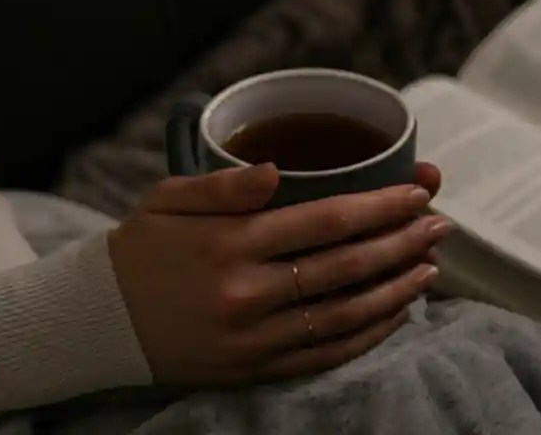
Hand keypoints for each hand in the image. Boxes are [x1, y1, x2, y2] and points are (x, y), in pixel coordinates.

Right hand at [107, 162, 447, 386]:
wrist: (98, 323)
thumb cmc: (140, 250)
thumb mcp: (168, 198)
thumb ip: (223, 183)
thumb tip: (275, 170)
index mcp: (230, 242)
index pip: (325, 220)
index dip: (380, 206)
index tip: (419, 192)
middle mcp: (247, 292)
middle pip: (346, 265)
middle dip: (403, 242)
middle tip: (442, 225)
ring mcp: (254, 337)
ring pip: (345, 313)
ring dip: (397, 290)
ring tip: (429, 266)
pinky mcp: (254, 369)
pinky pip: (325, 353)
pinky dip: (368, 334)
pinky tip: (396, 313)